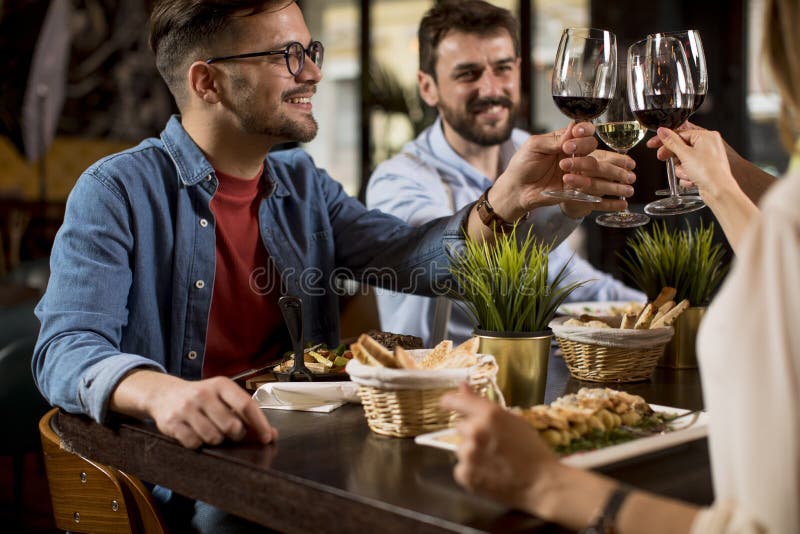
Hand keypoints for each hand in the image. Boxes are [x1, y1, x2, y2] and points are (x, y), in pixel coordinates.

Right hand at [115, 371, 277, 448]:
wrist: (164, 394)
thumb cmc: (202, 398)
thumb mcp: (223, 397)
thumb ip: (245, 413)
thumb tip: (271, 434)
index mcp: (221, 384)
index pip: (246, 405)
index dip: (259, 424)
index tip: (267, 438)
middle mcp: (204, 394)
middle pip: (231, 426)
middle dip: (235, 435)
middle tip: (231, 432)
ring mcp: (186, 408)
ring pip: (213, 438)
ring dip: (216, 440)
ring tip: (211, 431)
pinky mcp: (172, 423)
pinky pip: (194, 444)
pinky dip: (198, 444)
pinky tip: (195, 434)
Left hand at [440, 384, 559, 510]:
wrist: (542, 484)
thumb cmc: (532, 450)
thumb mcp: (513, 420)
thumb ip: (483, 403)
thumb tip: (461, 385)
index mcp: (489, 414)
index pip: (454, 401)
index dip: (450, 402)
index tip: (449, 404)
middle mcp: (475, 431)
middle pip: (460, 426)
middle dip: (472, 432)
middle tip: (492, 443)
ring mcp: (468, 455)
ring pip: (461, 448)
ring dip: (472, 452)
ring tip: (494, 461)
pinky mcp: (465, 475)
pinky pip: (461, 467)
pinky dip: (472, 470)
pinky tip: (489, 473)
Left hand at [490, 122, 635, 219]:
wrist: (515, 190)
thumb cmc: (522, 165)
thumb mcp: (534, 147)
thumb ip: (554, 139)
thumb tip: (573, 128)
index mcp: (565, 143)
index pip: (583, 134)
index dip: (583, 133)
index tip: (574, 136)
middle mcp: (575, 158)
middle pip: (594, 153)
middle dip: (590, 154)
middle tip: (567, 161)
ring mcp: (577, 175)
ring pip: (600, 175)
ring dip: (614, 178)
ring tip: (629, 182)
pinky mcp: (575, 192)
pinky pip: (595, 197)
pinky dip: (609, 202)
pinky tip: (624, 203)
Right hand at [647, 121, 712, 188]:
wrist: (719, 191)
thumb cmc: (709, 172)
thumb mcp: (685, 154)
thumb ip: (671, 142)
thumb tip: (663, 131)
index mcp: (706, 136)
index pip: (680, 134)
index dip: (665, 140)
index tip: (654, 144)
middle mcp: (708, 145)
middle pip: (681, 147)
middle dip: (674, 157)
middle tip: (662, 157)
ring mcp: (706, 158)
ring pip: (683, 160)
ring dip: (681, 169)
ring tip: (688, 173)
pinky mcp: (705, 169)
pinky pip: (689, 170)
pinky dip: (687, 176)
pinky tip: (692, 179)